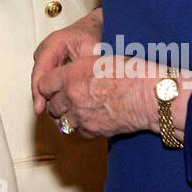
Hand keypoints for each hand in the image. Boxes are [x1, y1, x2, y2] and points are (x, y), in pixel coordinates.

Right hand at [31, 7, 103, 115]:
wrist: (96, 27)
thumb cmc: (93, 35)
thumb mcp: (91, 50)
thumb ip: (83, 67)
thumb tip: (78, 86)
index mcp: (53, 44)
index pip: (40, 72)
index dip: (39, 92)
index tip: (40, 108)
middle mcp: (45, 52)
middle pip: (39, 80)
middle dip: (43, 100)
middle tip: (51, 118)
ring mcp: (46, 59)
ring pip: (42, 83)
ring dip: (48, 99)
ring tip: (56, 117)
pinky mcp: (50, 65)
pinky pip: (48, 82)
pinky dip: (53, 94)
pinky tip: (60, 108)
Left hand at [34, 53, 154, 138]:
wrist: (148, 96)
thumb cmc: (130, 73)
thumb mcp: (98, 60)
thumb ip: (77, 70)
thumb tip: (67, 75)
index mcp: (71, 75)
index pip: (42, 84)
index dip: (47, 86)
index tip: (51, 87)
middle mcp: (72, 96)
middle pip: (51, 105)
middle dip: (56, 103)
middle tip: (66, 100)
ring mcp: (81, 116)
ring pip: (62, 121)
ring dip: (67, 116)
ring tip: (78, 111)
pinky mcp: (92, 130)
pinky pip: (78, 131)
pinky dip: (82, 126)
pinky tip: (91, 118)